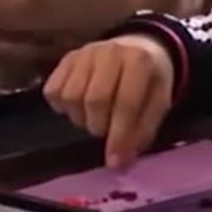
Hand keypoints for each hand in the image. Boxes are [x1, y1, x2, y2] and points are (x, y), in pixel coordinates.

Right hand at [43, 35, 174, 168]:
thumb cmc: (149, 80)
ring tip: (96, 117)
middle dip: (100, 126)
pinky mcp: (65, 59)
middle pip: (94, 100)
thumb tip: (120, 163)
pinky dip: (63, 108)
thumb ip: (143, 131)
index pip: (126, 103)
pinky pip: (53, 92)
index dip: (120, 136)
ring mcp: (84, 53)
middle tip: (106, 130)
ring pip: (70, 97)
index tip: (115, 161)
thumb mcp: (158, 102)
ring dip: (81, 118)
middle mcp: (109, 52)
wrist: (137, 48)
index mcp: (139, 60)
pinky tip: (80, 106)